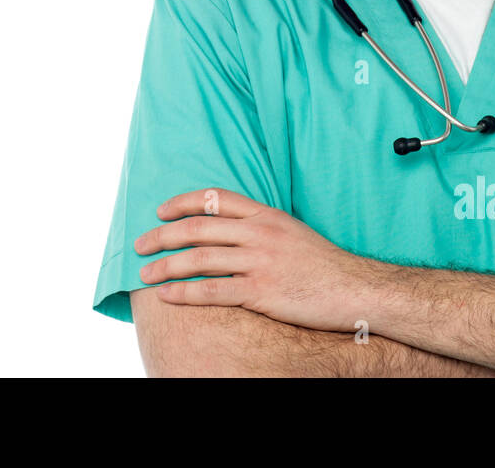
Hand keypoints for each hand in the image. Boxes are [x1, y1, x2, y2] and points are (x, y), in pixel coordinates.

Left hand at [133, 187, 369, 332]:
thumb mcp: (292, 232)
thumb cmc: (324, 265)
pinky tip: (167, 296)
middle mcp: (260, 232)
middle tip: (140, 245)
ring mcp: (260, 261)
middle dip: (162, 235)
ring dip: (166, 266)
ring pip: (199, 259)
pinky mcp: (262, 291)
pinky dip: (184, 293)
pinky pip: (213, 291)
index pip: (215, 198)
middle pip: (198, 228)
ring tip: (145, 274)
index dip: (182, 203)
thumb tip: (227, 231)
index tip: (160, 211)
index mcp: (266, 214)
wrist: (355, 289)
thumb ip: (260, 227)